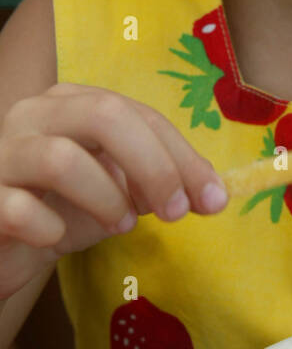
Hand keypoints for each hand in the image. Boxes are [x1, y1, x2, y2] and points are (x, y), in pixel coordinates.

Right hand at [0, 84, 227, 300]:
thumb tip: (210, 193)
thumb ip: (155, 182)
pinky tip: (55, 239)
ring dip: (106, 197)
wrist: (0, 244)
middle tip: (175, 212)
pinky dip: (49, 228)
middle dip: (153, 165)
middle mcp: (33, 115)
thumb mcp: (115, 190)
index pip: (137, 114)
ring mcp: (2, 153)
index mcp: (71, 103)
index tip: (213, 199)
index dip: (182, 155)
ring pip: (61, 158)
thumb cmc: (58, 210)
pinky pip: (19, 209)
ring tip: (120, 225)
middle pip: (104, 115)